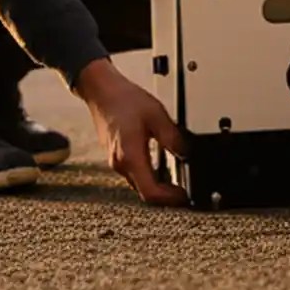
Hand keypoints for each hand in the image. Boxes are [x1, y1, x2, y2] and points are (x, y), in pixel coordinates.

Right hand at [75, 58, 188, 205]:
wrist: (101, 90)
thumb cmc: (124, 99)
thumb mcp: (157, 115)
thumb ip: (174, 137)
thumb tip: (187, 153)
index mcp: (130, 156)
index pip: (150, 192)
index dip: (170, 199)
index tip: (184, 196)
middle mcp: (120, 164)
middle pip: (145, 192)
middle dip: (166, 195)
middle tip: (185, 191)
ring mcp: (116, 161)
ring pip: (139, 184)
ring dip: (158, 185)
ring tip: (178, 179)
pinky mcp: (116, 156)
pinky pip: (134, 173)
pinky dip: (150, 176)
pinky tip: (163, 167)